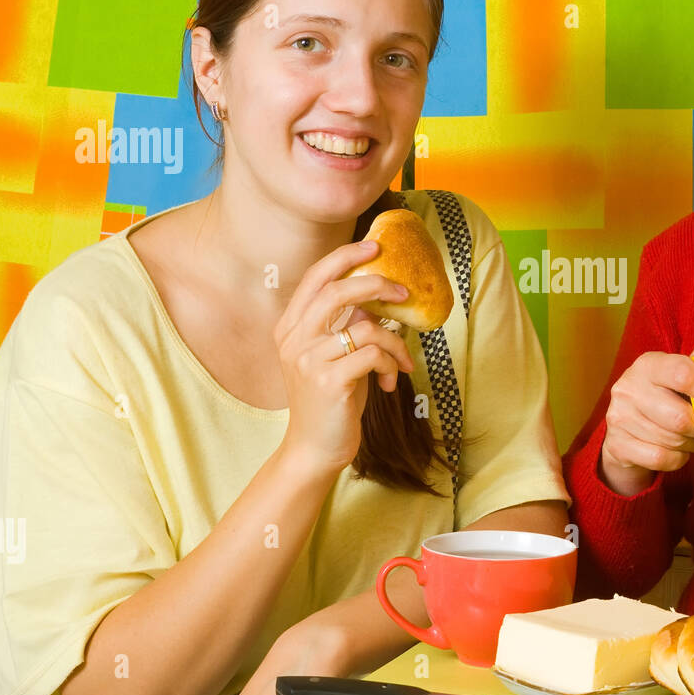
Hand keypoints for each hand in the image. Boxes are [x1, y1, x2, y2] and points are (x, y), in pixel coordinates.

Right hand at [275, 239, 415, 476]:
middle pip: (338, 292)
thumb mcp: (333, 356)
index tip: (374, 246)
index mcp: (290, 327)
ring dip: (395, 342)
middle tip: (403, 293)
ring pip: (365, 327)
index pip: (316, 278)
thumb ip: (345, 325)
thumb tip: (375, 298)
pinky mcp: (328, 381)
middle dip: (377, 285)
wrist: (314, 448)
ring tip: (402, 361)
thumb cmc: (330, 400)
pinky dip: (392, 363)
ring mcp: (308, 360)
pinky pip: (373, 354)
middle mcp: (293, 339)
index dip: (345, 257)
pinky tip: (391, 381)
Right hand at [599, 333, 693, 495]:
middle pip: (681, 418)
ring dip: (693, 444)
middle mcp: (628, 388)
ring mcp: (619, 418)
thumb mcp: (682, 372)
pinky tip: (676, 449)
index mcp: (648, 365)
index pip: (683, 374)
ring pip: (674, 441)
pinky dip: (677, 458)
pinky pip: (662, 458)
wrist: (626, 429)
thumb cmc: (663, 396)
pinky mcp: (617, 446)